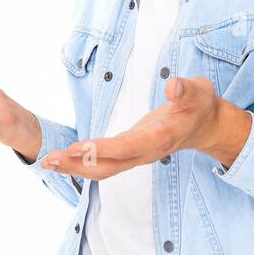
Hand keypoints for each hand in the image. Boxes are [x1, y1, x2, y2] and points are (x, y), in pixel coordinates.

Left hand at [41, 75, 250, 179]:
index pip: (127, 146)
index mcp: (160, 137)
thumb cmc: (200, 105)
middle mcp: (145, 151)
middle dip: (78, 165)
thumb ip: (186, 89)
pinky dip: (81, 163)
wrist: (206, 126)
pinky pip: (104, 163)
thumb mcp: (199, 91)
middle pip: (109, 166)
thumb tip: (172, 85)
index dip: (102, 150)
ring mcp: (137, 155)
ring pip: (104, 169)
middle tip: (49, 160)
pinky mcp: (130, 152)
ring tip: (47, 162)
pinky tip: (62, 160)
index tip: (77, 148)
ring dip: (75, 168)